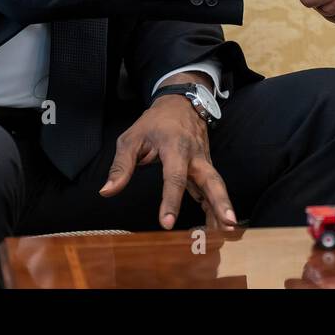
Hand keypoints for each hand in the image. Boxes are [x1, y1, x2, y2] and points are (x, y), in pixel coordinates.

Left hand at [99, 72, 236, 230]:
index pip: (174, 177)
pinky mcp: (206, 167)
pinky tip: (219, 225)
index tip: (168, 223)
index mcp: (175, 147)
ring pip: (216, 186)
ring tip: (228, 232)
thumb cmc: (154, 122)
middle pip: (211, 180)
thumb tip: (107, 191)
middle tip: (227, 222)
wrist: (181, 103)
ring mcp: (204, 161)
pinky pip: (213, 188)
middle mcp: (195, 156)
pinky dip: (217, 206)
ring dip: (223, 208)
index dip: (171, 200)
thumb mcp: (131, 138)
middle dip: (220, 202)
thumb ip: (121, 166)